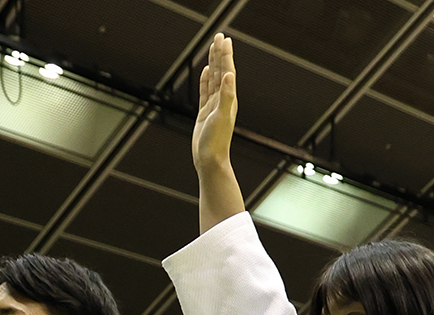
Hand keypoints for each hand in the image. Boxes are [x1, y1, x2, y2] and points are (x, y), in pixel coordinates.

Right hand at [193, 34, 236, 174]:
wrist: (210, 159)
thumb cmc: (216, 141)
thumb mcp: (221, 116)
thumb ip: (226, 95)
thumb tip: (229, 75)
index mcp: (229, 98)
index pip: (227, 71)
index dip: (225, 55)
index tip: (224, 39)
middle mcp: (223, 99)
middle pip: (221, 71)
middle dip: (220, 54)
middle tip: (219, 36)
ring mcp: (214, 105)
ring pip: (213, 78)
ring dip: (213, 63)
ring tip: (213, 48)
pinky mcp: (205, 112)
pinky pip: (205, 91)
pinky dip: (205, 79)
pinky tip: (205, 71)